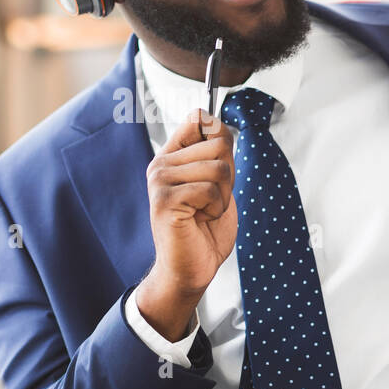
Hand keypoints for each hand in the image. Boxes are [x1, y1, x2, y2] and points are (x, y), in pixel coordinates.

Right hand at [138, 109, 236, 340]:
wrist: (191, 269)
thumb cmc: (205, 229)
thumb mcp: (218, 183)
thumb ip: (216, 153)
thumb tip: (215, 122)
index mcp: (172, 156)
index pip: (200, 119)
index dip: (221, 140)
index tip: (217, 170)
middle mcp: (161, 164)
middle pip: (219, 144)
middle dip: (228, 177)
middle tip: (210, 201)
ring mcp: (159, 180)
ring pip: (218, 168)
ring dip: (223, 196)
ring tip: (204, 212)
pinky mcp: (164, 199)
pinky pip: (209, 189)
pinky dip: (215, 208)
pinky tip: (200, 219)